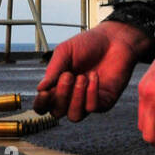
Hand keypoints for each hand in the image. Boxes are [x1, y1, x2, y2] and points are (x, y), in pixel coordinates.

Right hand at [33, 20, 154, 121]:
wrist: (114, 39)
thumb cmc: (88, 44)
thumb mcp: (65, 52)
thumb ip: (53, 70)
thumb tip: (39, 89)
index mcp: (57, 86)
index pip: (43, 105)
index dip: (41, 104)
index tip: (44, 93)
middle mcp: (71, 97)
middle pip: (57, 113)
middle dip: (60, 96)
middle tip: (68, 76)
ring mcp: (87, 101)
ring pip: (74, 116)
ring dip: (75, 98)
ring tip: (82, 77)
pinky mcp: (104, 102)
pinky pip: (92, 107)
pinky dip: (91, 93)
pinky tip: (93, 76)